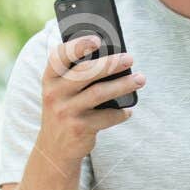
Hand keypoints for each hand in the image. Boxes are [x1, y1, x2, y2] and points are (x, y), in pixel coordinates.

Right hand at [41, 34, 144, 172]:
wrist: (54, 150)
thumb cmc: (65, 111)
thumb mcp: (62, 92)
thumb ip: (76, 76)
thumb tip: (113, 60)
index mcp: (50, 79)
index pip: (59, 56)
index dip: (78, 46)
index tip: (97, 40)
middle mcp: (54, 94)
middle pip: (84, 72)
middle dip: (110, 63)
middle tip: (129, 58)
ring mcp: (66, 112)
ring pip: (99, 93)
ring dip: (122, 85)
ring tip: (140, 79)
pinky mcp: (79, 129)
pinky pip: (105, 117)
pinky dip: (120, 114)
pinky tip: (128, 111)